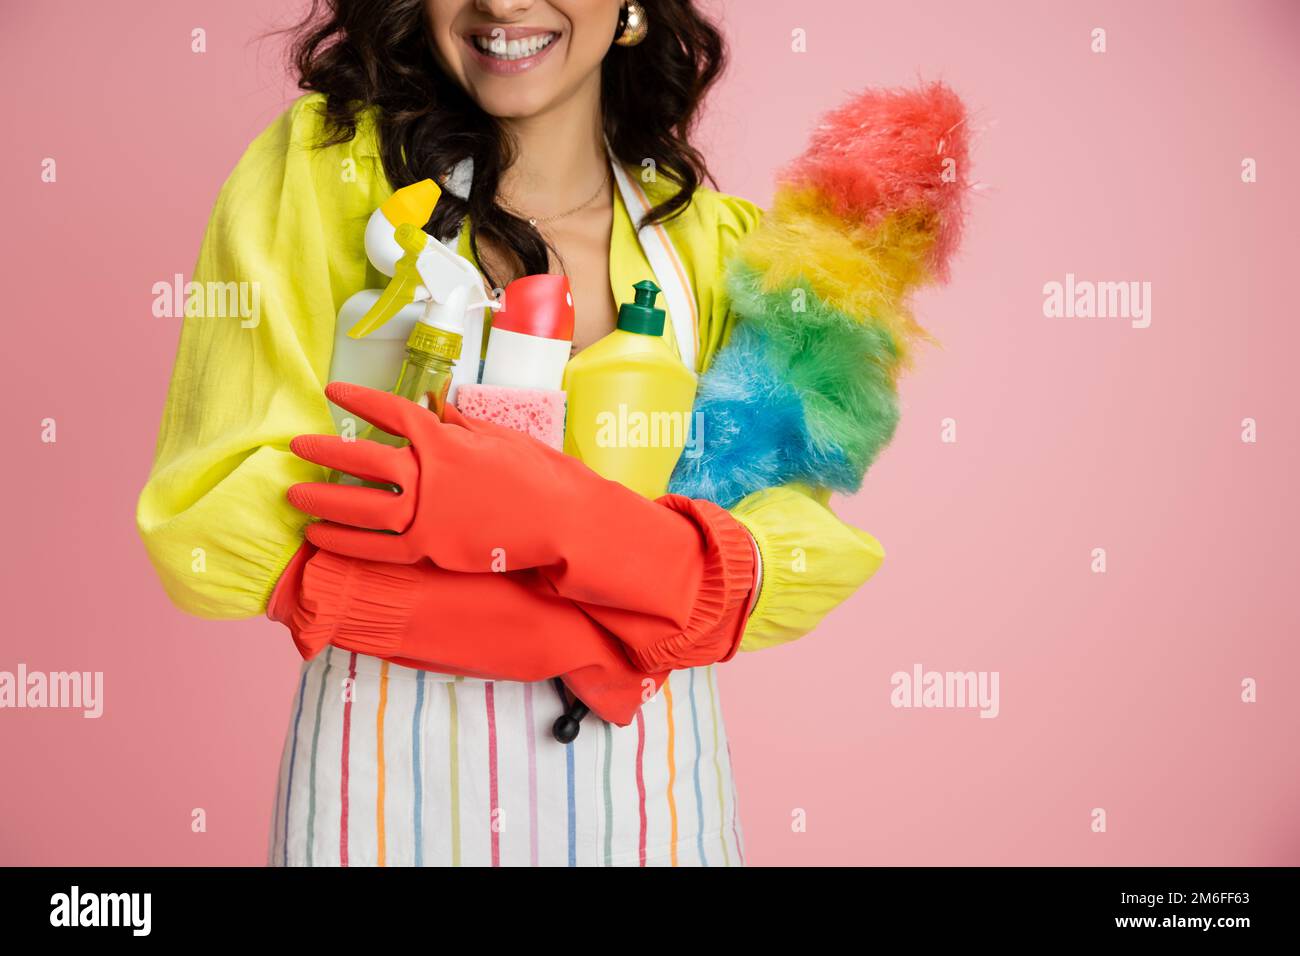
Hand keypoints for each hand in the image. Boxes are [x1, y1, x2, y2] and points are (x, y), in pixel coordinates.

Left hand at [288, 381, 757, 672]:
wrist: (560, 519)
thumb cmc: (536, 473)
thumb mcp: (498, 435)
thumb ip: (460, 423)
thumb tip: (436, 406)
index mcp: (443, 439)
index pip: (389, 412)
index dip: (358, 400)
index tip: (333, 393)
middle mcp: (427, 473)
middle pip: (361, 459)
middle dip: (324, 452)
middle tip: (296, 446)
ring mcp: (426, 513)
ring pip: (359, 506)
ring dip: (322, 501)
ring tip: (292, 496)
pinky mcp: (430, 548)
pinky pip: (376, 547)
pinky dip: (344, 543)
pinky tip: (317, 538)